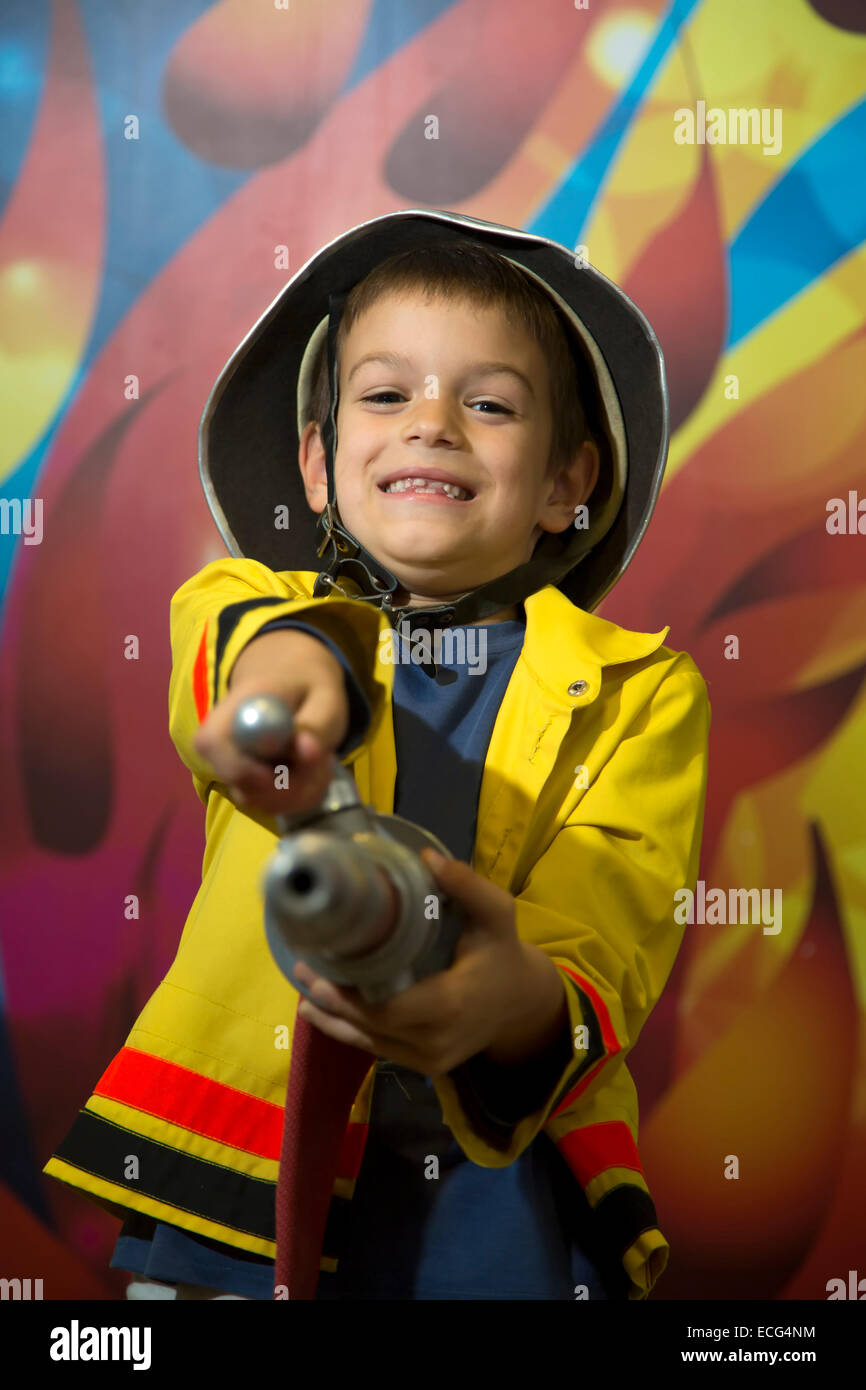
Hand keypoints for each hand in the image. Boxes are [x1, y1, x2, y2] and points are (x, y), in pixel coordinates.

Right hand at [192, 629, 349, 816]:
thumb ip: (315, 723)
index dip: (248, 770)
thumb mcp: (324, 694)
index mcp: (228, 713)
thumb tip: (305, 752)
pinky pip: (277, 806)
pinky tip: (311, 767)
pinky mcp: (250, 789)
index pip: (214, 747)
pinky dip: (304, 793)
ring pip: (266, 803)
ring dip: (305, 788)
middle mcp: (220, 748)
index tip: (288, 772)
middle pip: (243, 789)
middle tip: (325, 759)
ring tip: (321, 755)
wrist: (292, 680)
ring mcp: (232, 773)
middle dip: (294, 786)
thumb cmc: (306, 684)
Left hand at [292, 848, 563, 1075]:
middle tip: (302, 971)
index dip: (350, 997)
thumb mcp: (496, 914)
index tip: (320, 970)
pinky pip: (380, 1051)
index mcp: (452, 1005)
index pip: (389, 1009)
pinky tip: (325, 1014)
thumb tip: (426, 857)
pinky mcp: (425, 1066)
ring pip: (371, 1044)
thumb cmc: (503, 954)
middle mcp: (437, 1042)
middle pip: (372, 1027)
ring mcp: (430, 1060)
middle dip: (333, 1002)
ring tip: (303, 994)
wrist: (522, 1004)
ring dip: (334, 1020)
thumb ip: (466, 885)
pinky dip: (351, 1032)